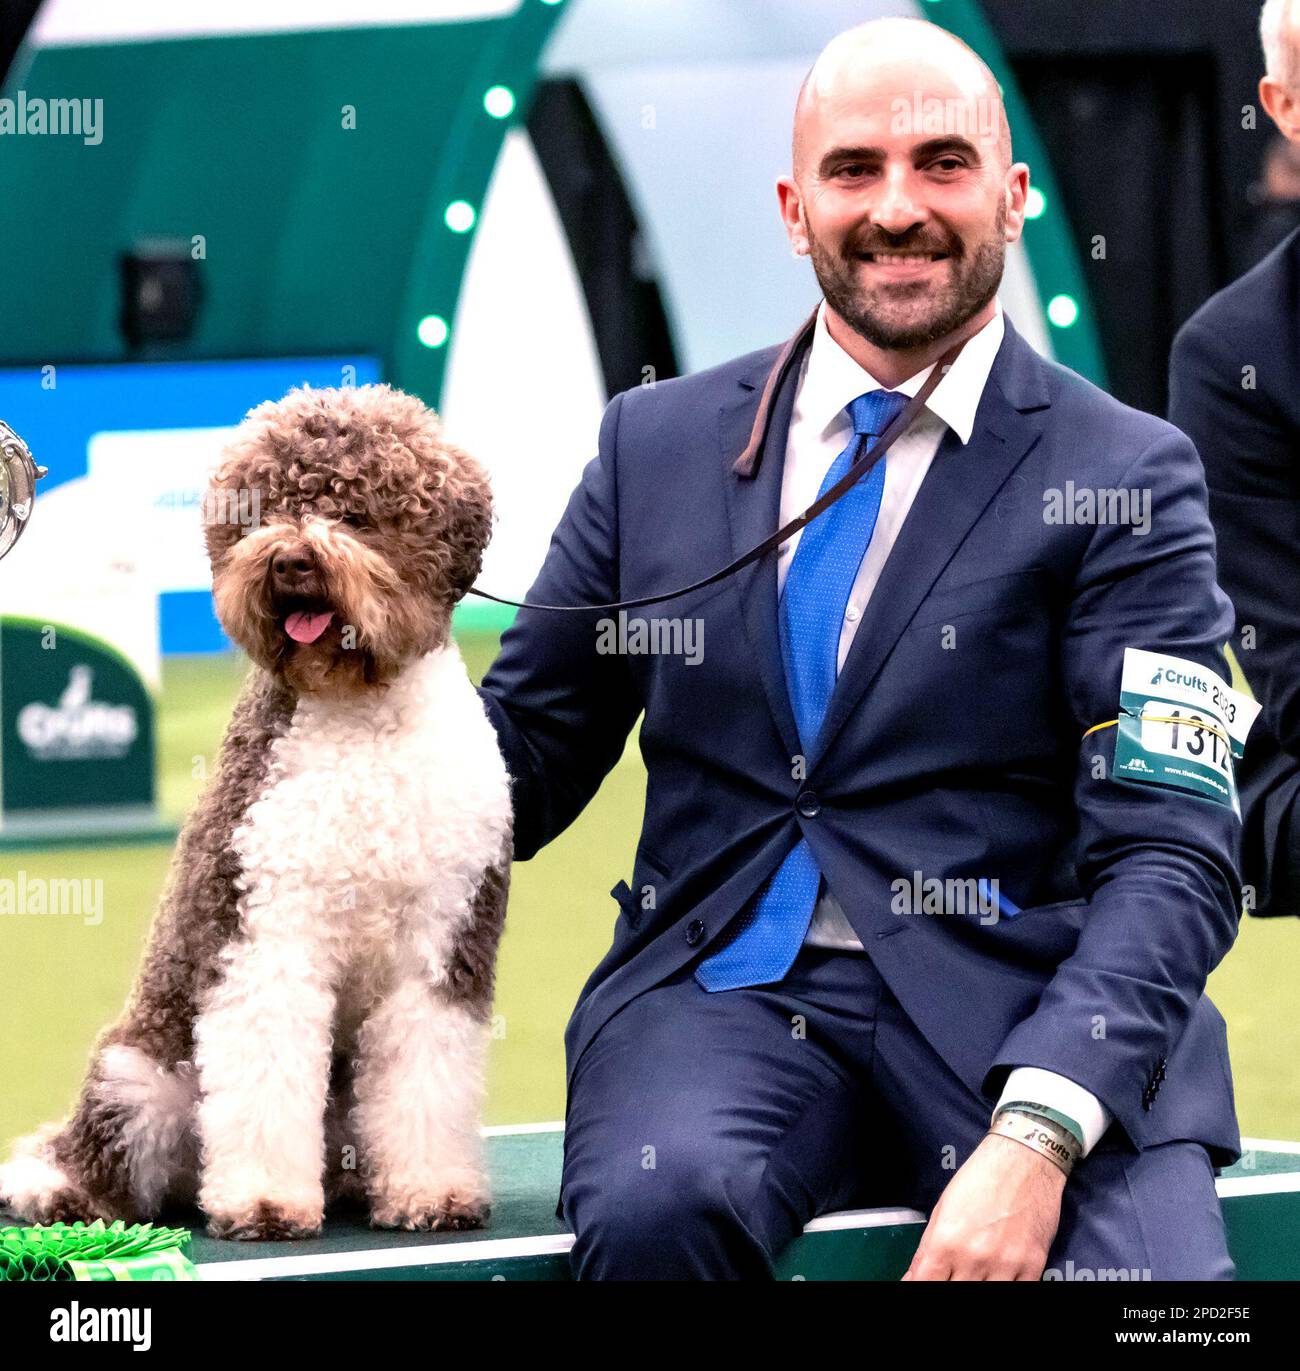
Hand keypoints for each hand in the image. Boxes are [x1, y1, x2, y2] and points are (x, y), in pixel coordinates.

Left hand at [902, 1131, 1065, 1280]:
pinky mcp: (1031, 1266)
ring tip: (975, 1271)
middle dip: (950, 1285)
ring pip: (986, 1296)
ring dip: (978, 1286)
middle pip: (956, 1293)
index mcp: (946, 1241)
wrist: (1023, 1159)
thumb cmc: (981, 1178)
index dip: (921, 1287)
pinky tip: (997, 1276)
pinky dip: (1004, 1287)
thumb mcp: (943, 1209)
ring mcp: (1005, 1264)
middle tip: (953, 1272)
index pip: (925, 1284)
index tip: (923, 1284)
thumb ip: (928, 1250)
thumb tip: (914, 1277)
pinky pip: (1018, 1293)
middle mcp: (974, 1257)